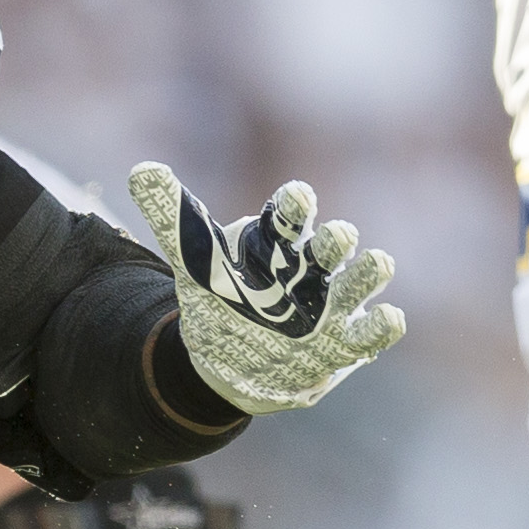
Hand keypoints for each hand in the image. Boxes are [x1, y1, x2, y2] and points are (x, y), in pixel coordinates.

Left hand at [127, 165, 403, 414]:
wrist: (233, 359)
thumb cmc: (224, 297)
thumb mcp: (194, 261)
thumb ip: (172, 215)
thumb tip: (140, 169)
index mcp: (277, 242)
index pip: (291, 214)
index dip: (296, 205)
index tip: (297, 197)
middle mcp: (312, 266)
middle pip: (331, 245)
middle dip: (336, 241)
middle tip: (337, 237)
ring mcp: (333, 302)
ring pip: (363, 279)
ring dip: (371, 272)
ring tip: (378, 262)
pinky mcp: (346, 342)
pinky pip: (375, 332)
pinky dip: (384, 324)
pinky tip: (388, 316)